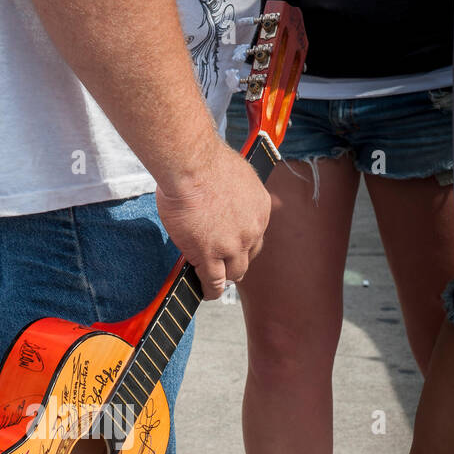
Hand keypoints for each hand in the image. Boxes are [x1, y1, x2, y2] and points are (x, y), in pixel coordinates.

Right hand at [155, 138, 270, 297]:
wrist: (191, 165)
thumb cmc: (204, 160)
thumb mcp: (235, 174)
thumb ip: (234, 192)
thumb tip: (223, 196)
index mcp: (261, 208)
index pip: (255, 234)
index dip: (242, 242)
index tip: (231, 244)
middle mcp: (252, 229)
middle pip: (248, 256)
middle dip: (236, 261)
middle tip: (223, 263)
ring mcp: (232, 245)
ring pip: (234, 273)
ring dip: (224, 278)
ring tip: (214, 283)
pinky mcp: (209, 255)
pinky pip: (213, 281)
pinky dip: (210, 290)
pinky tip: (206, 292)